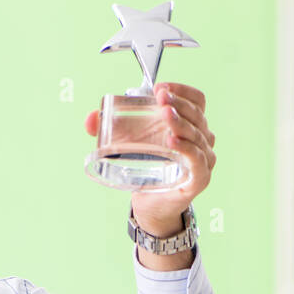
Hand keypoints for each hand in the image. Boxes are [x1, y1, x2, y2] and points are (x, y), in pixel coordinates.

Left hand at [84, 81, 216, 236]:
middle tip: (160, 99)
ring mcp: (203, 159)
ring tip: (165, 115)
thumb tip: (90, 120)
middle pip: (197, 114)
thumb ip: (110, 129)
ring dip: (181, 122)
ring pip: (198, 134)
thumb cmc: (147, 169)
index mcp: (190, 125)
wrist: (150, 204)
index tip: (159, 89)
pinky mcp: (199, 178)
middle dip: (178, 103)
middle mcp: (202, 139)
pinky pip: (197, 158)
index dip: (182, 90)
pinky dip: (186, 148)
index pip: (197, 100)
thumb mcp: (130, 143)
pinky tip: (172, 141)